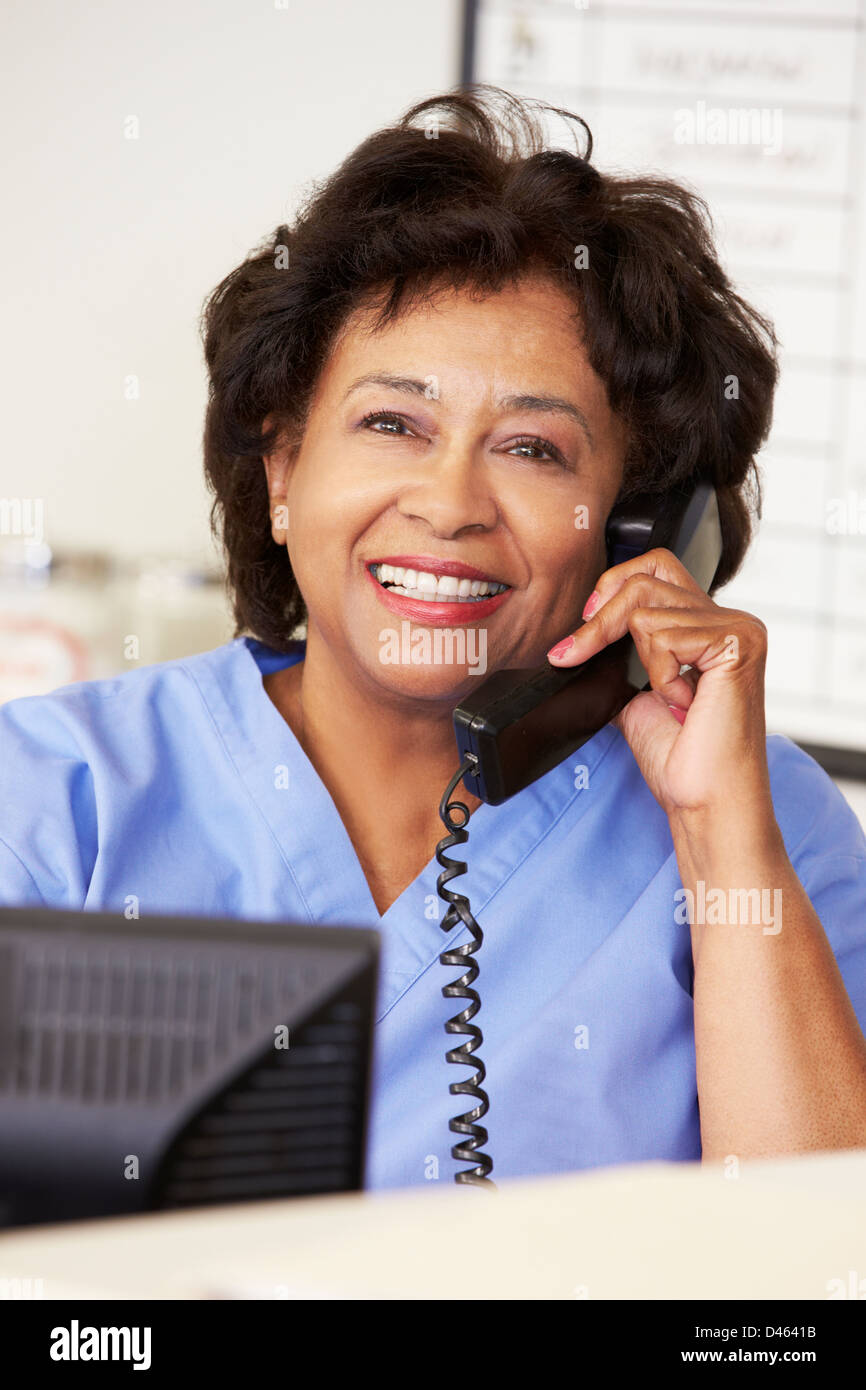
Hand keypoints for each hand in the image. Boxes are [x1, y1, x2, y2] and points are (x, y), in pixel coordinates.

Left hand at [547, 548, 772, 818]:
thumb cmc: (681, 761)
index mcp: (710, 626)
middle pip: (646, 576)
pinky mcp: (737, 643)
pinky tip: (685, 704)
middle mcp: (731, 619)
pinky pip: (665, 635)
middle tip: (576, 654)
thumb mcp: (636, 696)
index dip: (612, 585)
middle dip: (600, 618)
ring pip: (647, 608)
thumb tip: (578, 635)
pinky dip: (660, 675)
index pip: (656, 565)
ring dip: (641, 661)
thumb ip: (622, 656)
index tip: (582, 625)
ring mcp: (739, 628)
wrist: (705, 801)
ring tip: (670, 700)